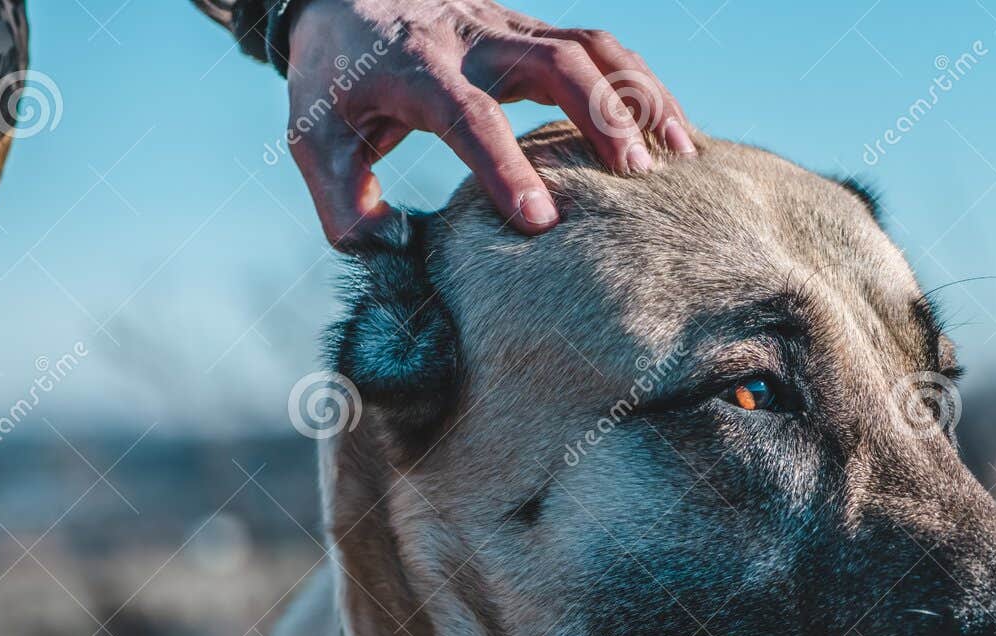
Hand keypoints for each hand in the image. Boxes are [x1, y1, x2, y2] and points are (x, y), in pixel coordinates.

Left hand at [284, 0, 693, 244]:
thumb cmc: (335, 79)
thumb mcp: (312, 136)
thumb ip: (340, 199)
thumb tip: (384, 247)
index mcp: (417, 67)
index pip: (470, 114)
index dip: (505, 167)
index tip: (540, 223)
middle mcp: (474, 38)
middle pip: (555, 61)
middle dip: (602, 116)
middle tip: (637, 180)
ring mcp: (513, 27)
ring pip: (594, 46)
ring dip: (642, 98)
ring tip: (683, 158)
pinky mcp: (537, 31)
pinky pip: (605, 50)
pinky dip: (646, 88)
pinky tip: (677, 135)